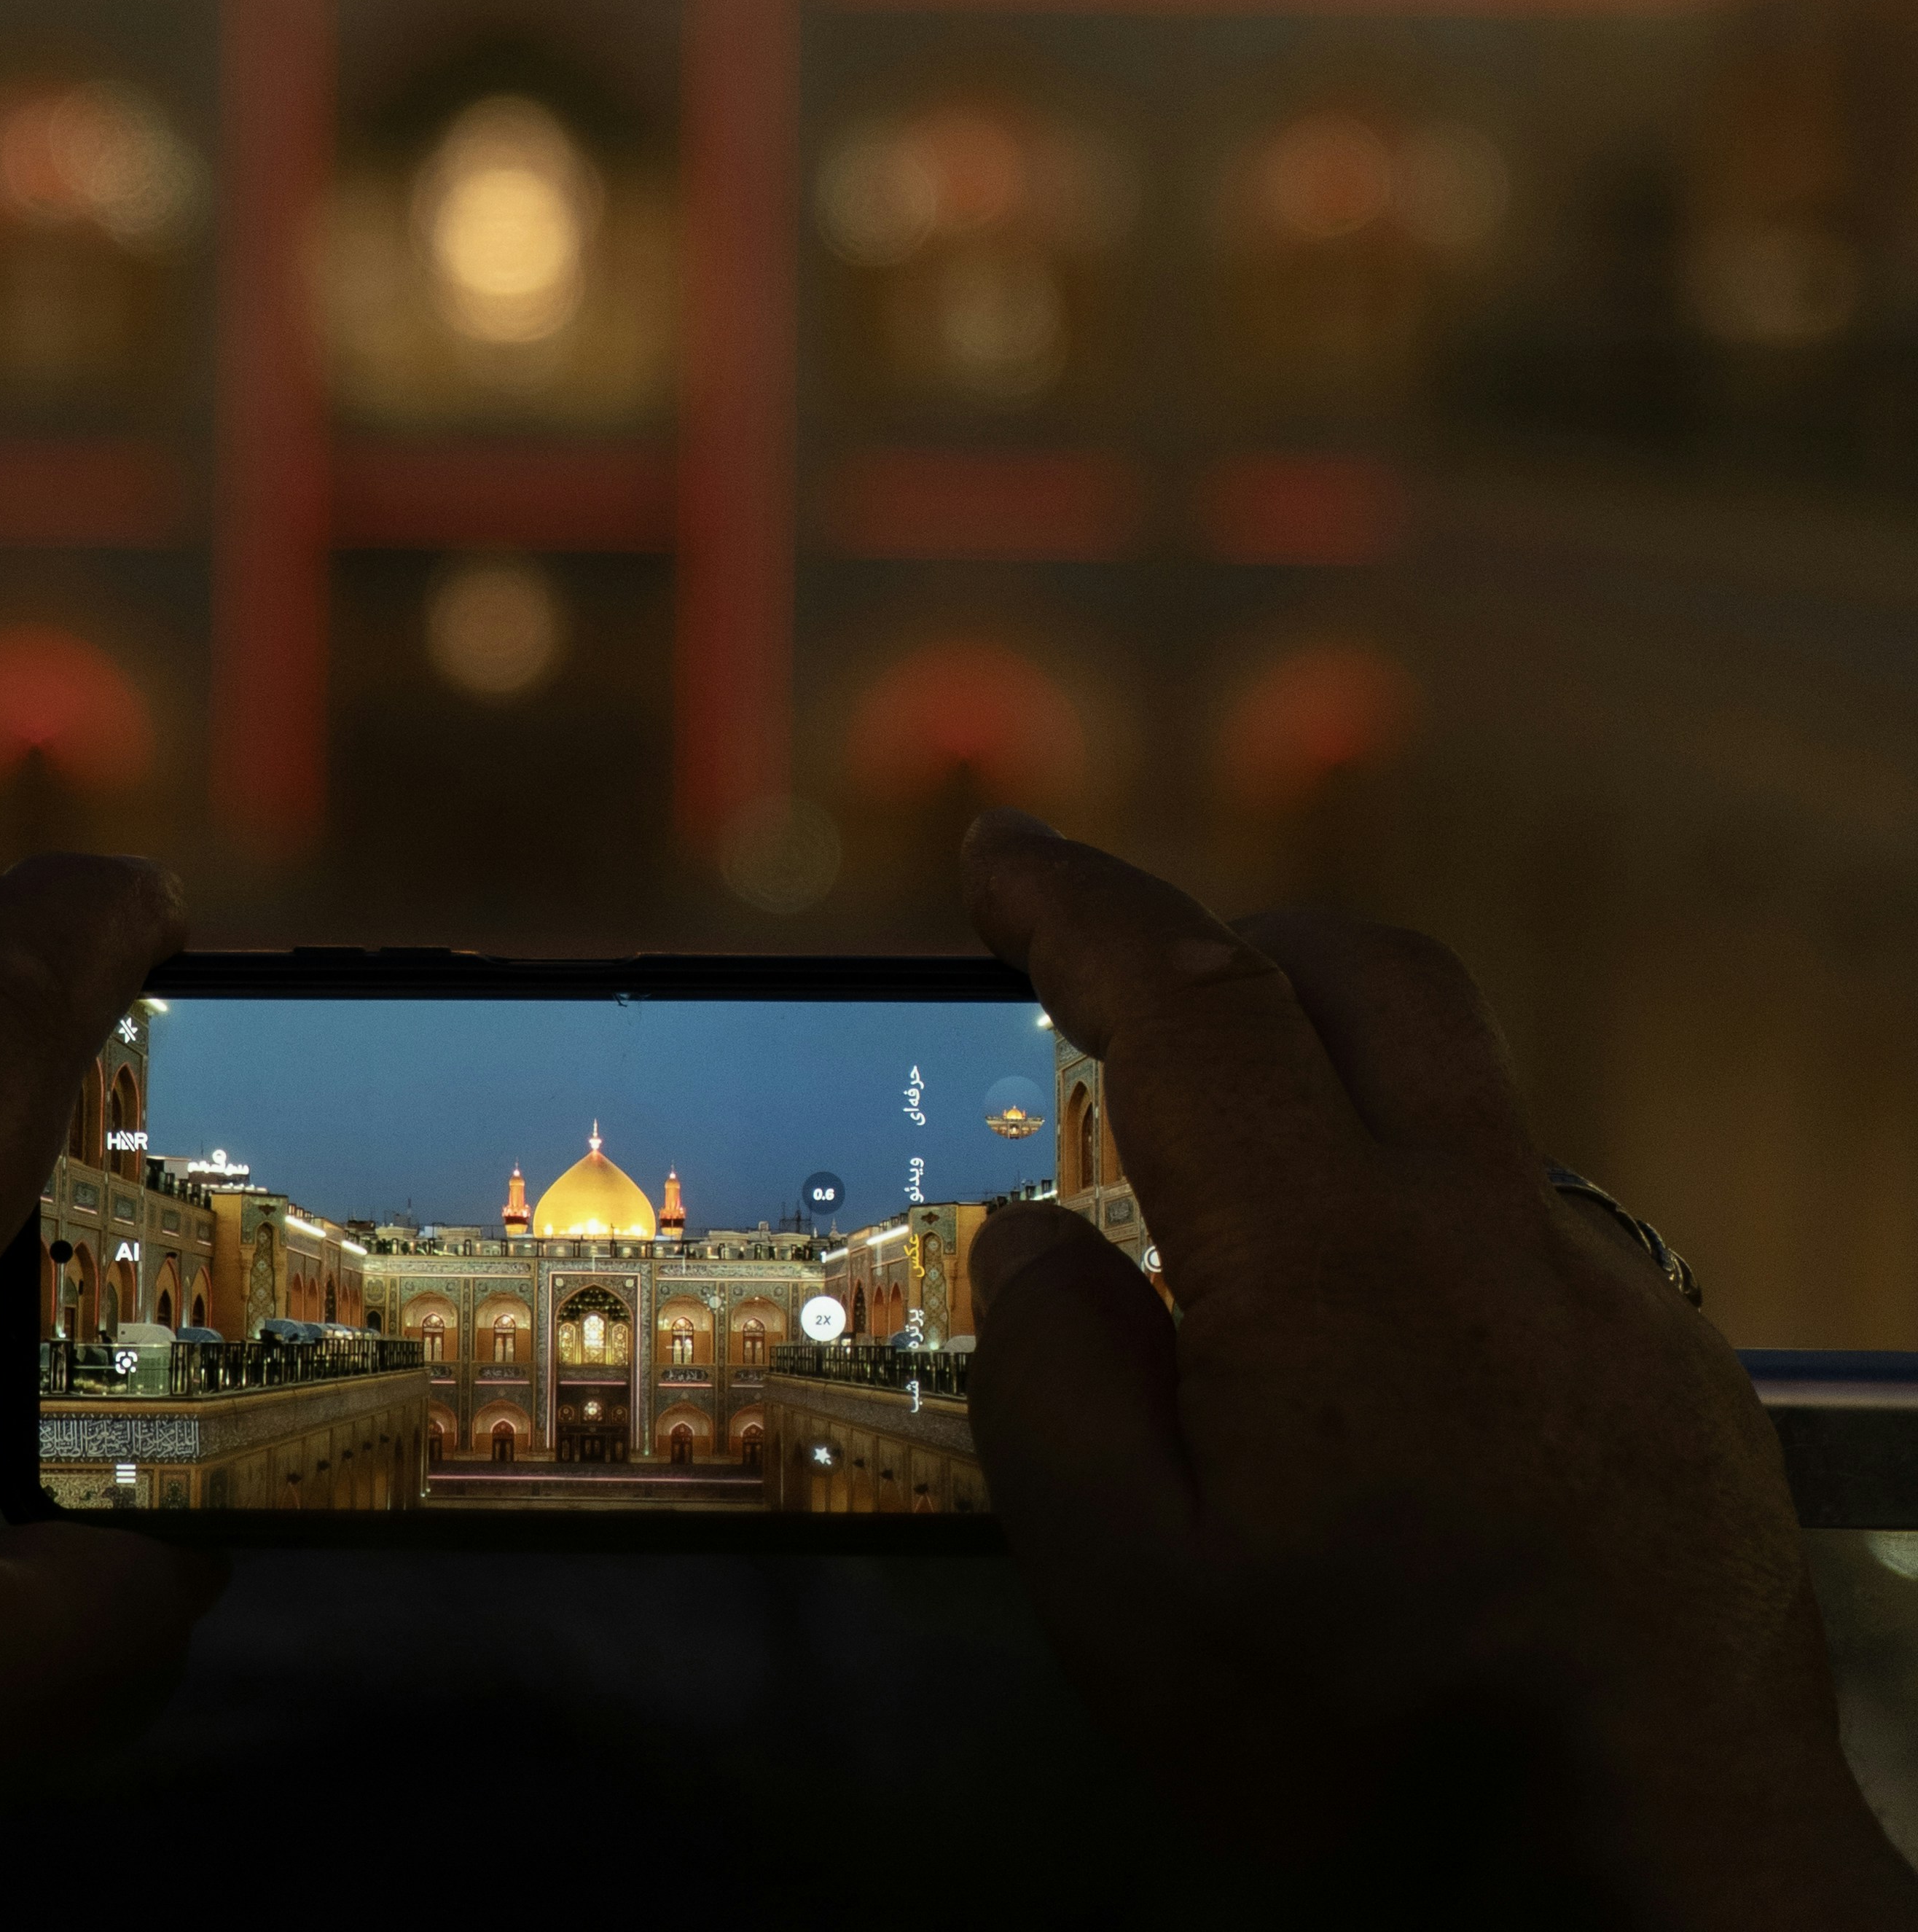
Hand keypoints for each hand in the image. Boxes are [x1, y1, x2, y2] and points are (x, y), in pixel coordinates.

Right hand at [959, 814, 1911, 1923]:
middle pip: (1366, 978)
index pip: (1186, 995)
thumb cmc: (1385, 1758)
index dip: (1078, 903)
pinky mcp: (1685, 1379)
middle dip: (1236, 941)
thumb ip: (1056, 1388)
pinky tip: (1405, 1366)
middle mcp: (1483, 1228)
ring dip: (1351, 1083)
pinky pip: (1545, 1234)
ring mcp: (1607, 1295)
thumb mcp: (1137, 1604)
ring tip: (1261, 1191)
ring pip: (1469, 1101)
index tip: (1000, 857)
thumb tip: (1036, 1239)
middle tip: (1136, 986)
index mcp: (1328, 1256)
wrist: (1668, 1888)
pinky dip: (1443, 1229)